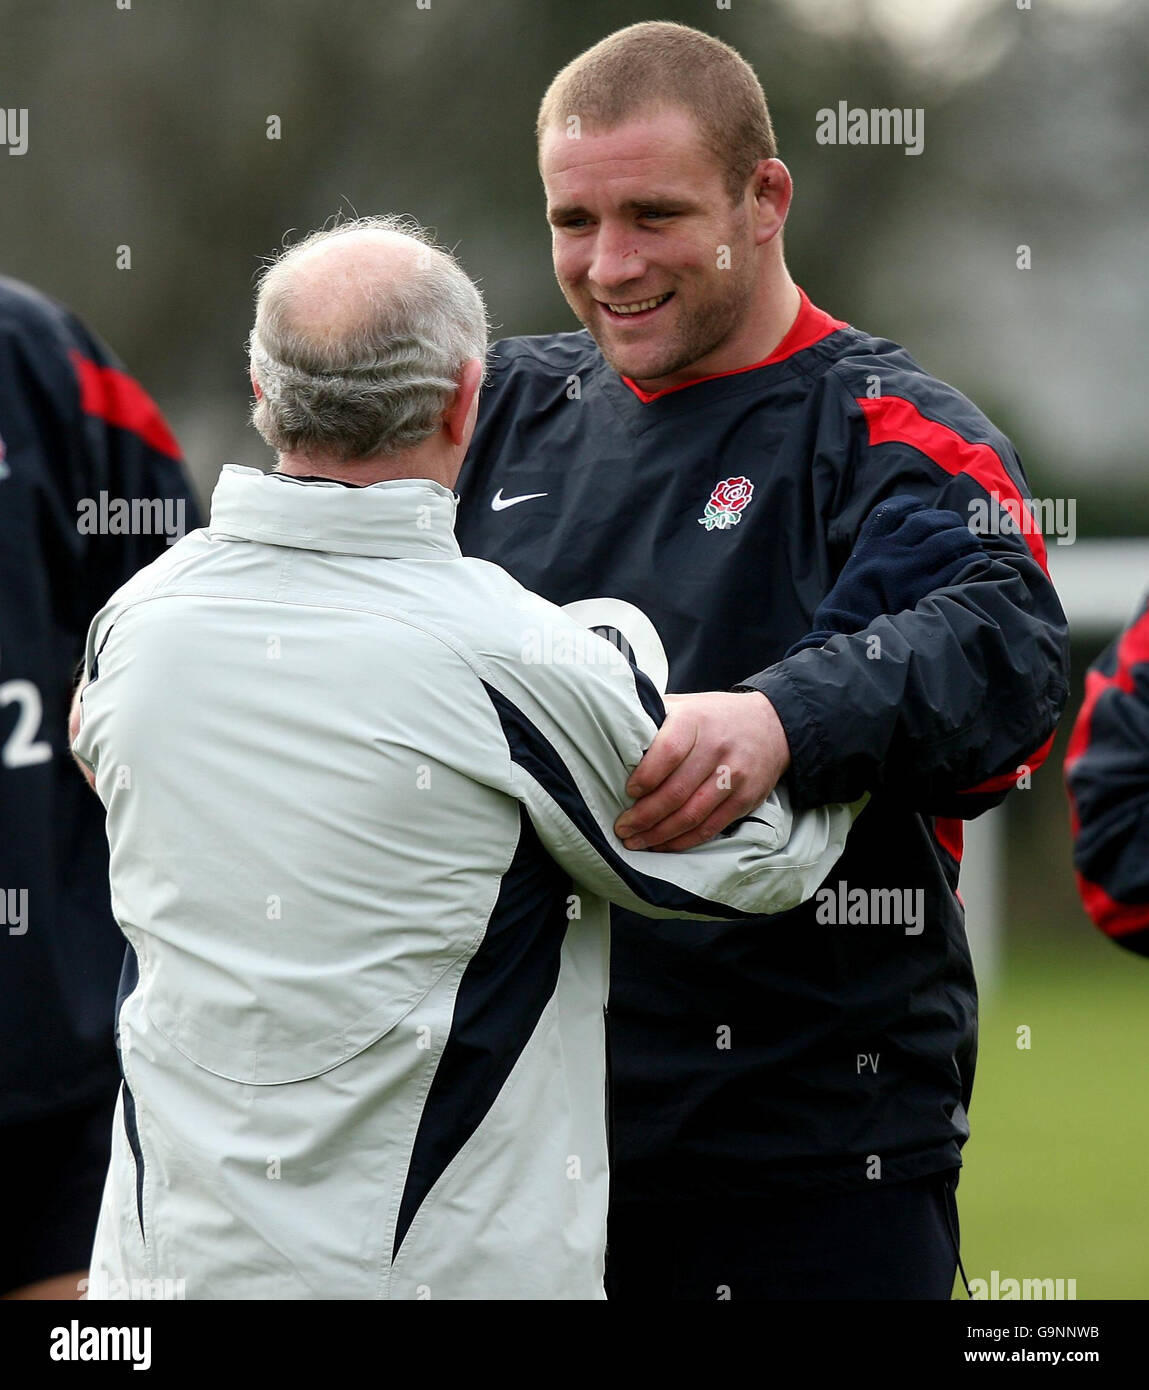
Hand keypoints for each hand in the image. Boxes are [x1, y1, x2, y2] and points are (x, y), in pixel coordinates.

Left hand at [614, 690, 790, 851]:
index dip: (646, 776)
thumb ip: (654, 718)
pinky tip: (664, 844)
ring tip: (636, 840)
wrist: (771, 725)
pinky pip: (711, 827)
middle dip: (644, 815)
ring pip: (692, 815)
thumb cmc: (715, 717)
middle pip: (677, 791)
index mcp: (696, 720)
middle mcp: (717, 747)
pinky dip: (684, 840)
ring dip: (659, 834)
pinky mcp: (747, 799)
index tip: (627, 791)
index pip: (669, 751)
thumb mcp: (686, 705)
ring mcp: (735, 775)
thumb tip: (611, 734)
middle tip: (622, 828)